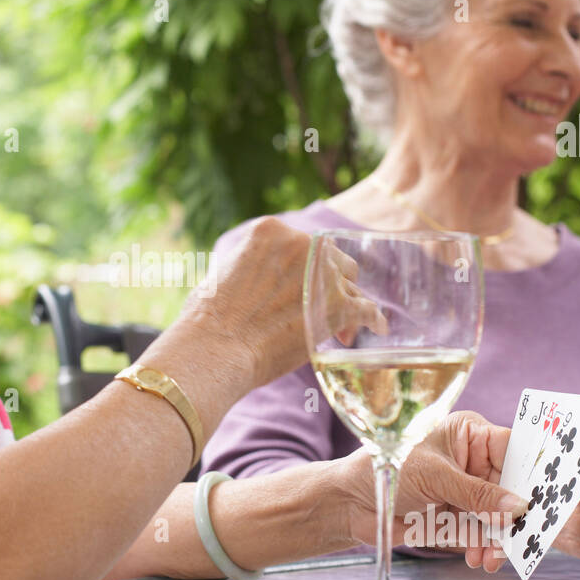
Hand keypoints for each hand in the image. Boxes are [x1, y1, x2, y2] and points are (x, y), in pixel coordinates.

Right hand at [178, 217, 381, 387]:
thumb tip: (256, 280)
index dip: (307, 269)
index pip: (303, 245)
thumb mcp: (222, 273)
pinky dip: (371, 320)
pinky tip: (373, 329)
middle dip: (331, 283)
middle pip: (332, 259)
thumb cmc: (206, 321)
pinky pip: (367, 309)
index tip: (304, 289)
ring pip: (350, 285)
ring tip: (344, 328)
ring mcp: (323, 273)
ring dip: (348, 303)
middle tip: (323, 308)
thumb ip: (250, 267)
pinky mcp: (339, 305)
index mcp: (270, 231)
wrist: (215, 348)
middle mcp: (301, 243)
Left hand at [342, 411, 525, 573]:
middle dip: (516, 515)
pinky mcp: (460, 516)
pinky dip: (485, 548)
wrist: (352, 502)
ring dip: (500, 539)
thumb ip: (477, 493)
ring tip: (492, 556)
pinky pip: (485, 533)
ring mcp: (468, 490)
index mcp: (470, 434)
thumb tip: (517, 507)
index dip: (531, 473)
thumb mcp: (435, 477)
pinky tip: (479, 558)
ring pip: (501, 516)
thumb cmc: (387, 470)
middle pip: (513, 488)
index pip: (513, 449)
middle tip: (525, 537)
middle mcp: (474, 460)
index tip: (544, 499)